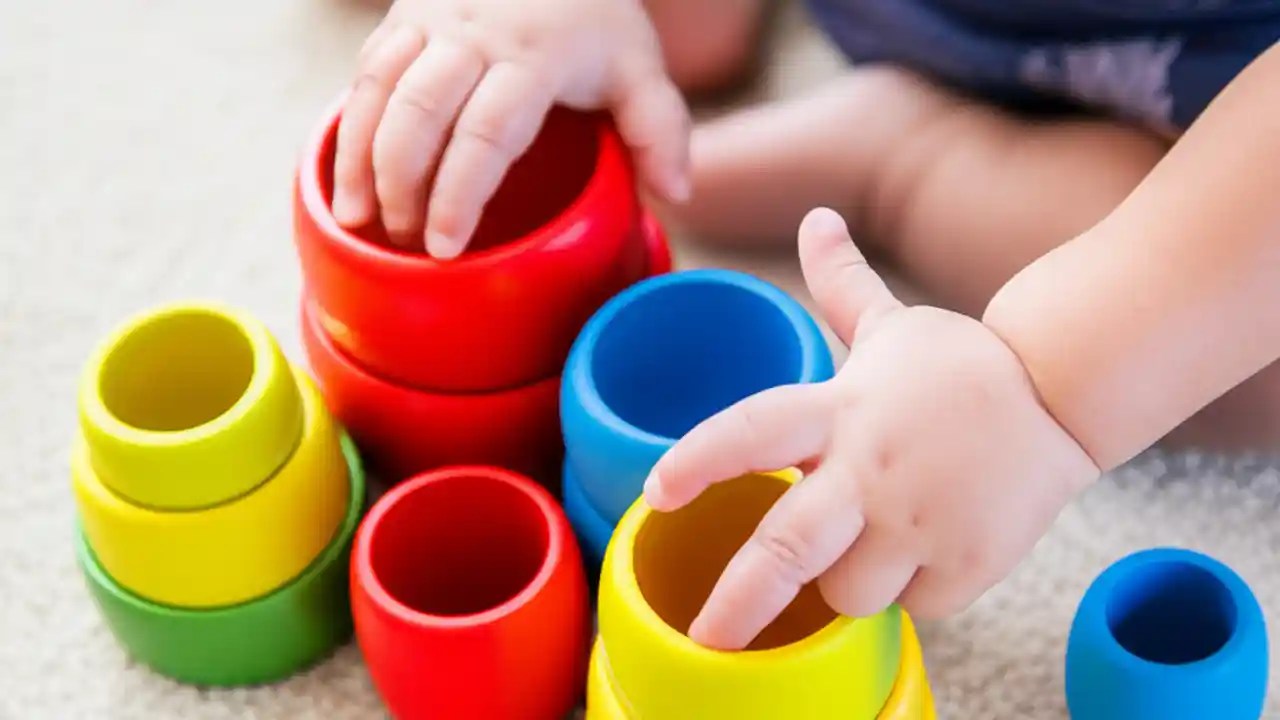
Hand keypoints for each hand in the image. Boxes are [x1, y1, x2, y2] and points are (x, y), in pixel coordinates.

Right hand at [332, 0, 690, 256]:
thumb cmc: (596, 19)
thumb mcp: (640, 66)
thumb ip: (660, 128)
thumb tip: (677, 195)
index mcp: (535, 56)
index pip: (486, 133)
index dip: (459, 194)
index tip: (445, 247)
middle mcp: (474, 34)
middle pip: (420, 113)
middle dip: (401, 185)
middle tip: (404, 243)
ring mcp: (431, 20)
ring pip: (380, 90)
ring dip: (362, 159)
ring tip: (357, 220)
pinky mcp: (402, 15)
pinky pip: (366, 71)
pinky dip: (353, 124)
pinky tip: (350, 174)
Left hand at [643, 208, 1100, 649]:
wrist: (1064, 394)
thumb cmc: (962, 366)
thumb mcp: (891, 324)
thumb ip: (840, 282)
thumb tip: (816, 219)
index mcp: (840, 409)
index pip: (751, 430)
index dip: (698, 460)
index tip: (656, 492)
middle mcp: (869, 469)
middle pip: (787, 549)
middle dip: (741, 602)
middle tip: (705, 640)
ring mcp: (919, 521)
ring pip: (846, 591)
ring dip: (846, 579)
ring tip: (878, 536)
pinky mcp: (966, 564)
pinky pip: (912, 606)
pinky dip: (912, 591)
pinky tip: (933, 547)